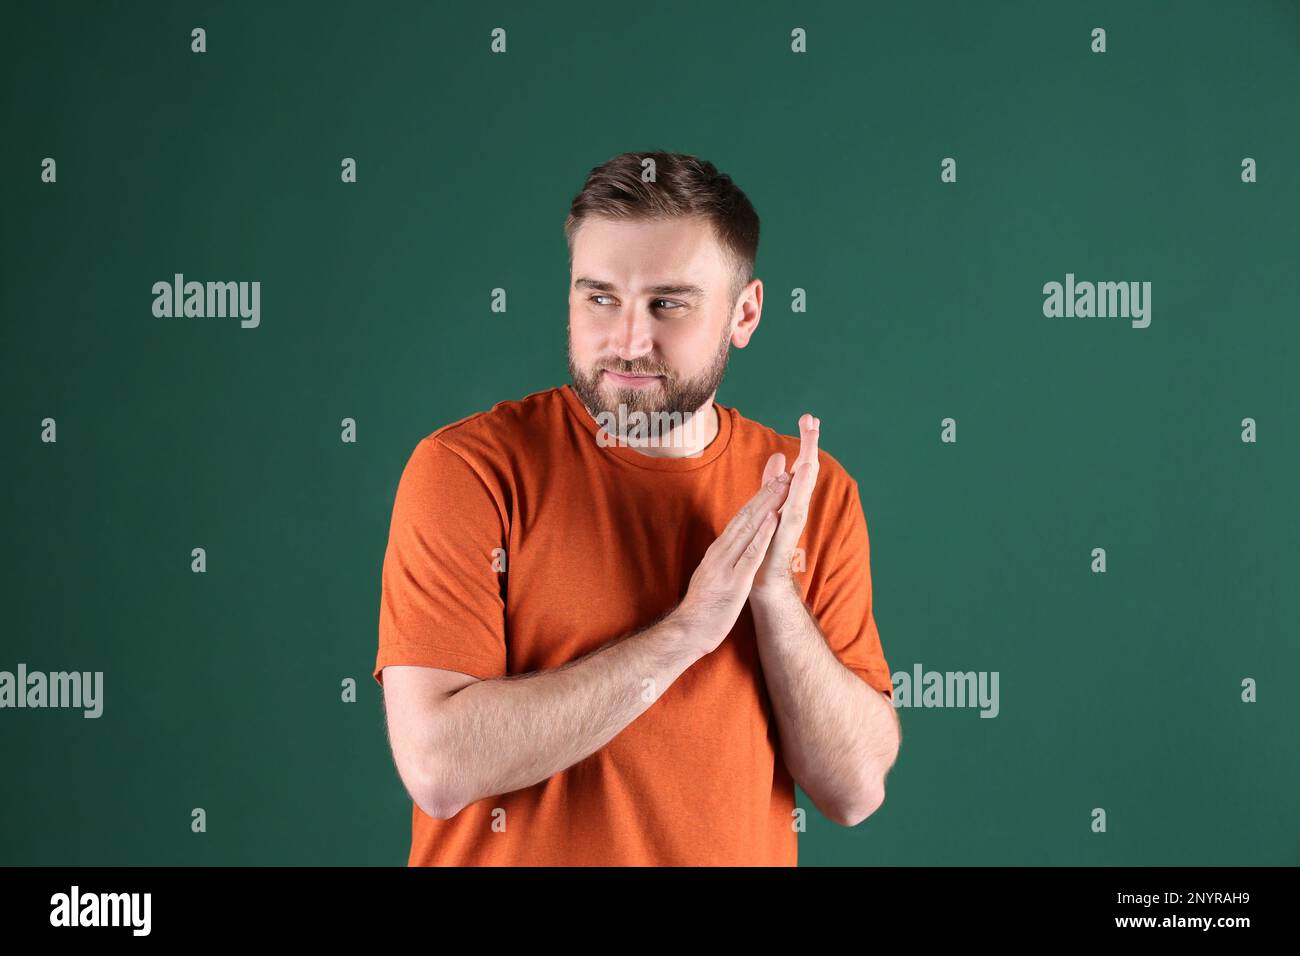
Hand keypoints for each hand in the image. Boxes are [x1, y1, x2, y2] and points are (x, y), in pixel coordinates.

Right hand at [672, 470, 792, 655]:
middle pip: (745, 517)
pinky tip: (773, 520)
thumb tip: (731, 549)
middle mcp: (720, 553)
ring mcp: (727, 566)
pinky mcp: (734, 582)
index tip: (773, 484)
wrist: (686, 632)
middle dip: (765, 495)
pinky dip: (762, 535)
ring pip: (749, 529)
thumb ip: (722, 560)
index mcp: (717, 552)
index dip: (757, 500)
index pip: (740, 520)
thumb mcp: (711, 576)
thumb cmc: (702, 608)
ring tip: (782, 487)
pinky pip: (751, 555)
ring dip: (767, 506)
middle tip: (783, 475)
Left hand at [751, 412, 820, 602]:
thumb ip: (773, 483)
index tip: (808, 417)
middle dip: (810, 446)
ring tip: (809, 446)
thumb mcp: (769, 507)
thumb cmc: (767, 548)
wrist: (765, 585)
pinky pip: (790, 517)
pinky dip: (794, 499)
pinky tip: (796, 482)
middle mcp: (795, 509)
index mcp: (790, 500)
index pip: (801, 466)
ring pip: (802, 491)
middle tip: (813, 421)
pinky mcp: (784, 541)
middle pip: (806, 473)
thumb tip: (780, 456)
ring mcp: (791, 525)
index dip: (806, 442)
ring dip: (806, 469)